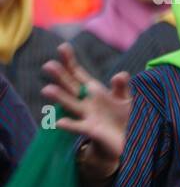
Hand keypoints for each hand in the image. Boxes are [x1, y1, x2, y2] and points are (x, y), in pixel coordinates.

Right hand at [41, 43, 131, 183]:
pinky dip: (69, 124)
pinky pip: (78, 127)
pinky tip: (59, 122)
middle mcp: (86, 101)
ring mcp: (86, 116)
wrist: (126, 139)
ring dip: (59, 98)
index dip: (70, 61)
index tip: (62, 47)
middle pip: (70, 87)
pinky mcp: (91, 130)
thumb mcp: (125, 99)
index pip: (78, 74)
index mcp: (94, 91)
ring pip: (70, 105)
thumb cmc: (124, 116)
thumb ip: (121, 87)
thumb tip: (121, 74)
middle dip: (60, 76)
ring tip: (47, 90)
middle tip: (48, 65)